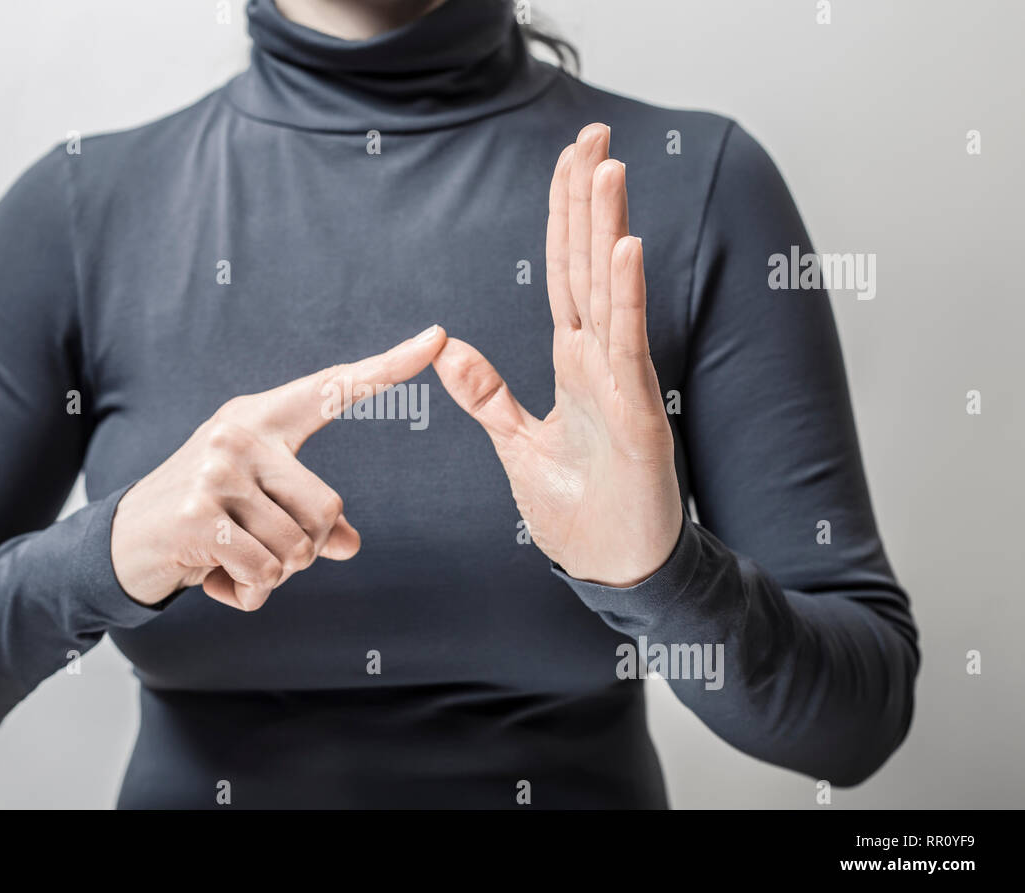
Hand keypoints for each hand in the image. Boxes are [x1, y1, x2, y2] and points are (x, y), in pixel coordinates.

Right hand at [111, 324, 447, 610]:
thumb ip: (307, 517)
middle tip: (259, 551)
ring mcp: (216, 473)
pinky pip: (264, 575)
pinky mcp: (199, 517)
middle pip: (328, 511)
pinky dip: (249, 594)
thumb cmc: (204, 517)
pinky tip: (216, 580)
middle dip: (305, 552)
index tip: (437, 337)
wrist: (121, 542)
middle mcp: (238, 434)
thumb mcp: (258, 506)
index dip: (388, 367)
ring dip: (274, 577)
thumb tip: (350, 545)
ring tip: (233, 562)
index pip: (331, 388)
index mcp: (260, 418)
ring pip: (299, 551)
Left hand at [433, 124, 682, 586]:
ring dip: (607, 228)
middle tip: (594, 133)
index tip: (570, 160)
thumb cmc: (578, 509)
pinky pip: (628, 345)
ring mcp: (623, 383)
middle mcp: (602, 360)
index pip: (565, 274)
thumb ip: (486, 395)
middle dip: (589, 199)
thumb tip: (445, 348)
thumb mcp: (517, 444)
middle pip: (588, 266)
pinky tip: (624, 248)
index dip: (564, 216)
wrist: (613, 568)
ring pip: (611, 292)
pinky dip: (626, 296)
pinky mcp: (638, 415)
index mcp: (574, 362)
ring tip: (608, 167)